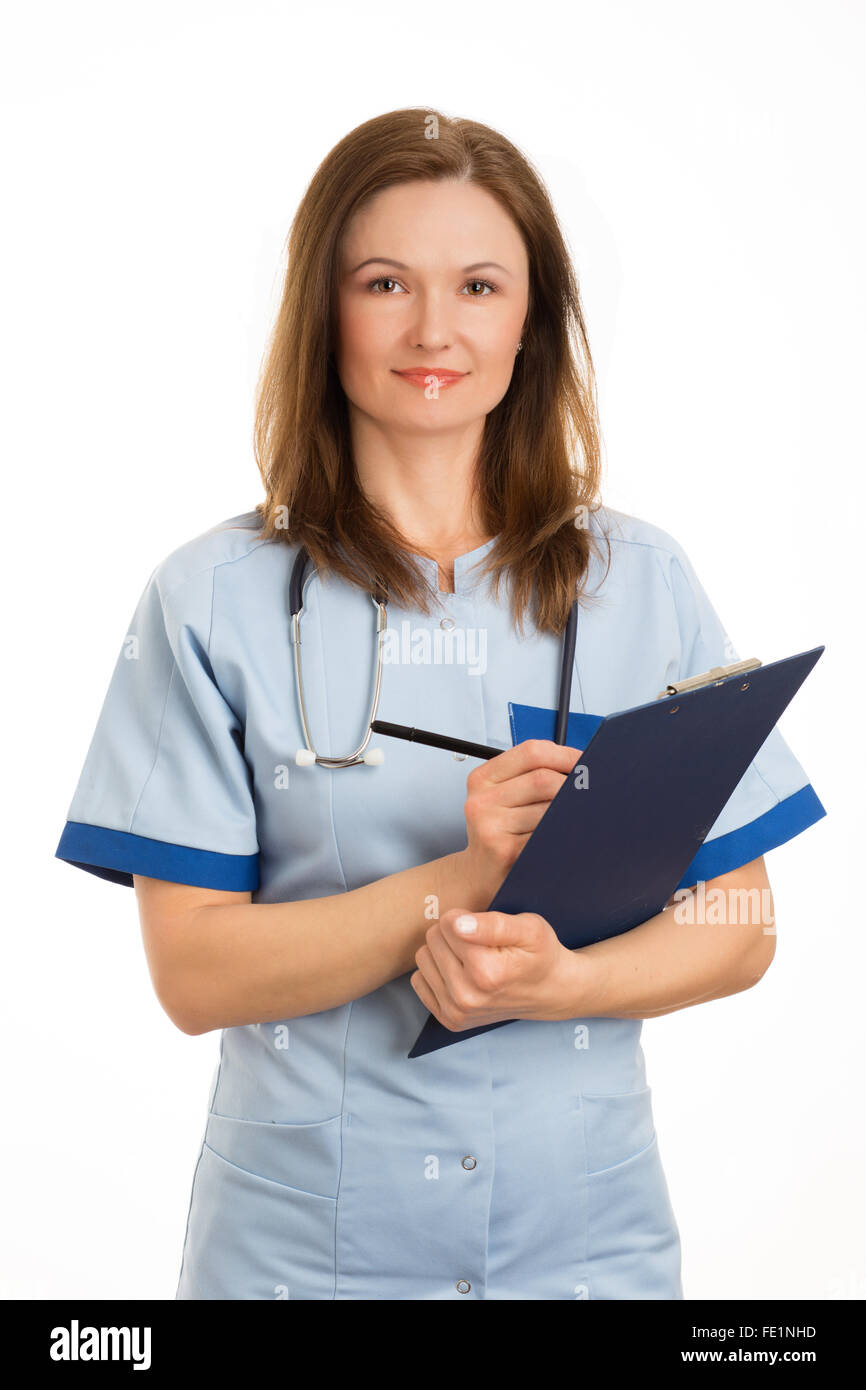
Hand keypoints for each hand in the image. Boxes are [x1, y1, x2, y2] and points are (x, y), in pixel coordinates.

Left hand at [410, 905, 592, 1030]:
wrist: (550, 991)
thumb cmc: (540, 954)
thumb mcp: (529, 928)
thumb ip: (493, 923)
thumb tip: (457, 925)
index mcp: (486, 972)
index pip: (447, 923)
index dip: (467, 918)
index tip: (486, 928)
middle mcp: (467, 996)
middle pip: (433, 938)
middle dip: (454, 934)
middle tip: (482, 944)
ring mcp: (456, 1012)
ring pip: (423, 957)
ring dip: (444, 952)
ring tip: (472, 958)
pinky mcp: (449, 1020)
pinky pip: (419, 980)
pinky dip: (438, 972)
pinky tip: (461, 973)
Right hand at [457, 738, 582, 905]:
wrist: (478, 874)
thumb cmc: (499, 831)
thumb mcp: (501, 797)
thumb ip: (530, 776)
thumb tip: (581, 766)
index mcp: (482, 779)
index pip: (531, 752)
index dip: (565, 755)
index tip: (584, 764)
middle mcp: (481, 800)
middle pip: (544, 780)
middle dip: (572, 787)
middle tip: (588, 795)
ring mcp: (490, 826)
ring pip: (549, 810)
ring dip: (568, 814)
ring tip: (573, 819)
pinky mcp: (504, 851)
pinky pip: (546, 836)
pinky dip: (561, 835)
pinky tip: (563, 838)